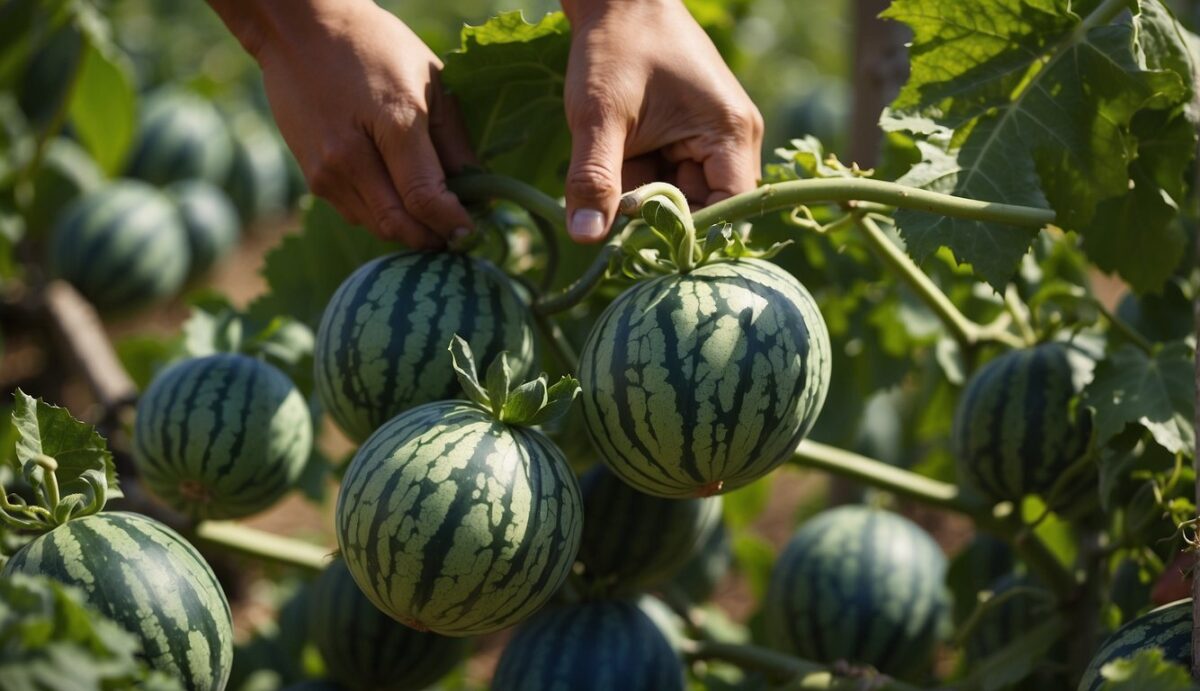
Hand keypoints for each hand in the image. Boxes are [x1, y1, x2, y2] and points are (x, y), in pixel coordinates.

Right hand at [208, 0, 474, 247]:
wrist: (299, 29)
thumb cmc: (376, 47)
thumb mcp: (431, 80)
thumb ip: (455, 141)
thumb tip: (480, 190)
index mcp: (393, 123)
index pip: (425, 198)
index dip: (452, 224)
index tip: (471, 234)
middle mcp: (352, 155)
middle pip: (400, 224)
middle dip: (433, 238)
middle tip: (457, 238)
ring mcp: (327, 170)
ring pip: (377, 226)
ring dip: (408, 230)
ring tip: (433, 220)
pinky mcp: (313, 178)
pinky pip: (356, 214)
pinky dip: (382, 215)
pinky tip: (398, 198)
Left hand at [561, 0, 763, 241]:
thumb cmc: (615, 46)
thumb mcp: (598, 114)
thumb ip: (593, 178)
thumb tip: (586, 238)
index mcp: (731, 134)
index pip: (727, 210)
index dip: (687, 230)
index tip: (641, 235)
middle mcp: (734, 140)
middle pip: (703, 207)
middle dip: (657, 212)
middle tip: (615, 198)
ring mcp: (713, 139)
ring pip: (681, 195)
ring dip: (644, 195)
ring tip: (618, 160)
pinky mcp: (689, 137)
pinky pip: (669, 178)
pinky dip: (639, 179)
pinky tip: (621, 154)